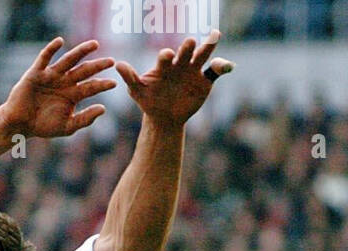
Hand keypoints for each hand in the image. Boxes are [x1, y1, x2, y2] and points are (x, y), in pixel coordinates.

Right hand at [0, 38, 115, 140]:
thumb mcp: (67, 127)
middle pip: (84, 70)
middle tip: (111, 61)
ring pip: (69, 60)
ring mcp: (51, 75)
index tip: (114, 83)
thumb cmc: (43, 126)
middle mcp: (64, 82)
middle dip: (98, 65)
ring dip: (82, 51)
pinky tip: (60, 41)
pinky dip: (51, 49)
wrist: (20, 125)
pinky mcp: (37, 72)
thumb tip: (103, 108)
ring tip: (95, 44)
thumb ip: (84, 119)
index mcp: (73, 94)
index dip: (102, 84)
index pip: (91, 86)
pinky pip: (45, 58)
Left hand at [115, 30, 233, 128]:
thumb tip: (118, 64)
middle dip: (187, 47)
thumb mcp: (137, 91)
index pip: (166, 57)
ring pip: (203, 55)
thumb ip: (130, 78)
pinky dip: (223, 66)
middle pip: (186, 52)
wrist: (164, 116)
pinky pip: (216, 71)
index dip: (166, 55)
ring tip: (214, 35)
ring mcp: (194, 71)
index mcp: (165, 65)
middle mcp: (181, 63)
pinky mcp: (206, 81)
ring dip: (208, 46)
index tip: (167, 55)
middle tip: (189, 42)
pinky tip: (229, 66)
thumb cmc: (149, 100)